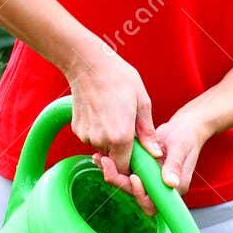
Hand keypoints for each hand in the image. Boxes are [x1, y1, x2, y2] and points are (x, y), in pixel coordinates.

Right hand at [67, 43, 162, 217]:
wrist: (89, 64)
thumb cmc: (120, 79)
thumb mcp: (142, 103)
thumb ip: (148, 133)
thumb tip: (155, 153)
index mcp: (120, 136)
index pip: (125, 168)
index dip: (132, 167)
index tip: (138, 158)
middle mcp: (101, 140)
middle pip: (114, 160)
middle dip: (122, 153)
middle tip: (129, 131)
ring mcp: (86, 135)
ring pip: (102, 149)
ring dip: (110, 142)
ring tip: (116, 117)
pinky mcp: (77, 129)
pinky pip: (92, 139)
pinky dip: (98, 133)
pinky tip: (103, 114)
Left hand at [96, 104, 212, 201]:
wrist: (184, 128)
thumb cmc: (186, 137)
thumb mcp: (180, 148)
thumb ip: (174, 165)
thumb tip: (171, 183)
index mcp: (173, 187)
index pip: (153, 202)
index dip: (140, 194)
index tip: (134, 177)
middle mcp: (160, 188)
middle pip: (135, 194)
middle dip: (119, 181)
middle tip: (107, 164)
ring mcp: (150, 181)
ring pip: (127, 185)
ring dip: (113, 174)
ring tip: (101, 159)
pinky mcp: (142, 173)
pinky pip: (126, 174)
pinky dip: (114, 167)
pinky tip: (103, 157)